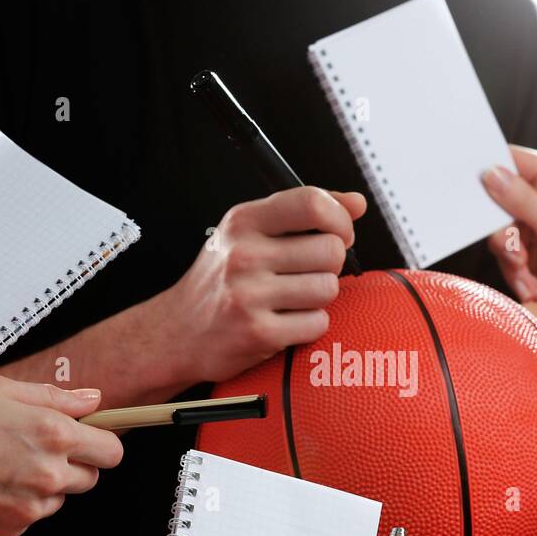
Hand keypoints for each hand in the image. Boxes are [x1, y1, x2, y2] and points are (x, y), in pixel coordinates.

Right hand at [0, 376, 123, 535]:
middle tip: (31, 449)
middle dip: (71, 465)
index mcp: (53, 435)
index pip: (111, 451)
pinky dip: (13, 507)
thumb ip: (56, 398)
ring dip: (41, 487)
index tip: (88, 439)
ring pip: (56, 501)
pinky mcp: (4, 533)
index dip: (100, 443)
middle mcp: (47, 476)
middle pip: (90, 479)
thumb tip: (94, 399)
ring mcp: (27, 510)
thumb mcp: (2, 390)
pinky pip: (25, 520)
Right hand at [164, 187, 365, 384]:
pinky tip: (286, 321)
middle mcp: (244, 255)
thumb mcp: (249, 233)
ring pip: (328, 288)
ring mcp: (249, 295)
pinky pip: (317, 323)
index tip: (340, 232)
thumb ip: (303, 214)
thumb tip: (358, 203)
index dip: (340, 218)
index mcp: (243, 222)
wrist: (178, 332)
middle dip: (330, 264)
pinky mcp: (259, 333)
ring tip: (292, 298)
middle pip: (331, 249)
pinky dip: (310, 325)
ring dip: (320, 296)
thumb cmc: (222, 280)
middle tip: (307, 272)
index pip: (311, 203)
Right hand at [480, 145, 536, 326]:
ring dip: (511, 263)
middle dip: (502, 236)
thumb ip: (524, 202)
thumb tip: (492, 174)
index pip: (513, 161)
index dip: (490, 174)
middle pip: (499, 206)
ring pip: (501, 238)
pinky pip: (510, 261)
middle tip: (516, 255)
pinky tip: (535, 288)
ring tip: (530, 279)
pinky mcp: (536, 254)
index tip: (475, 199)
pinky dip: (518, 277)